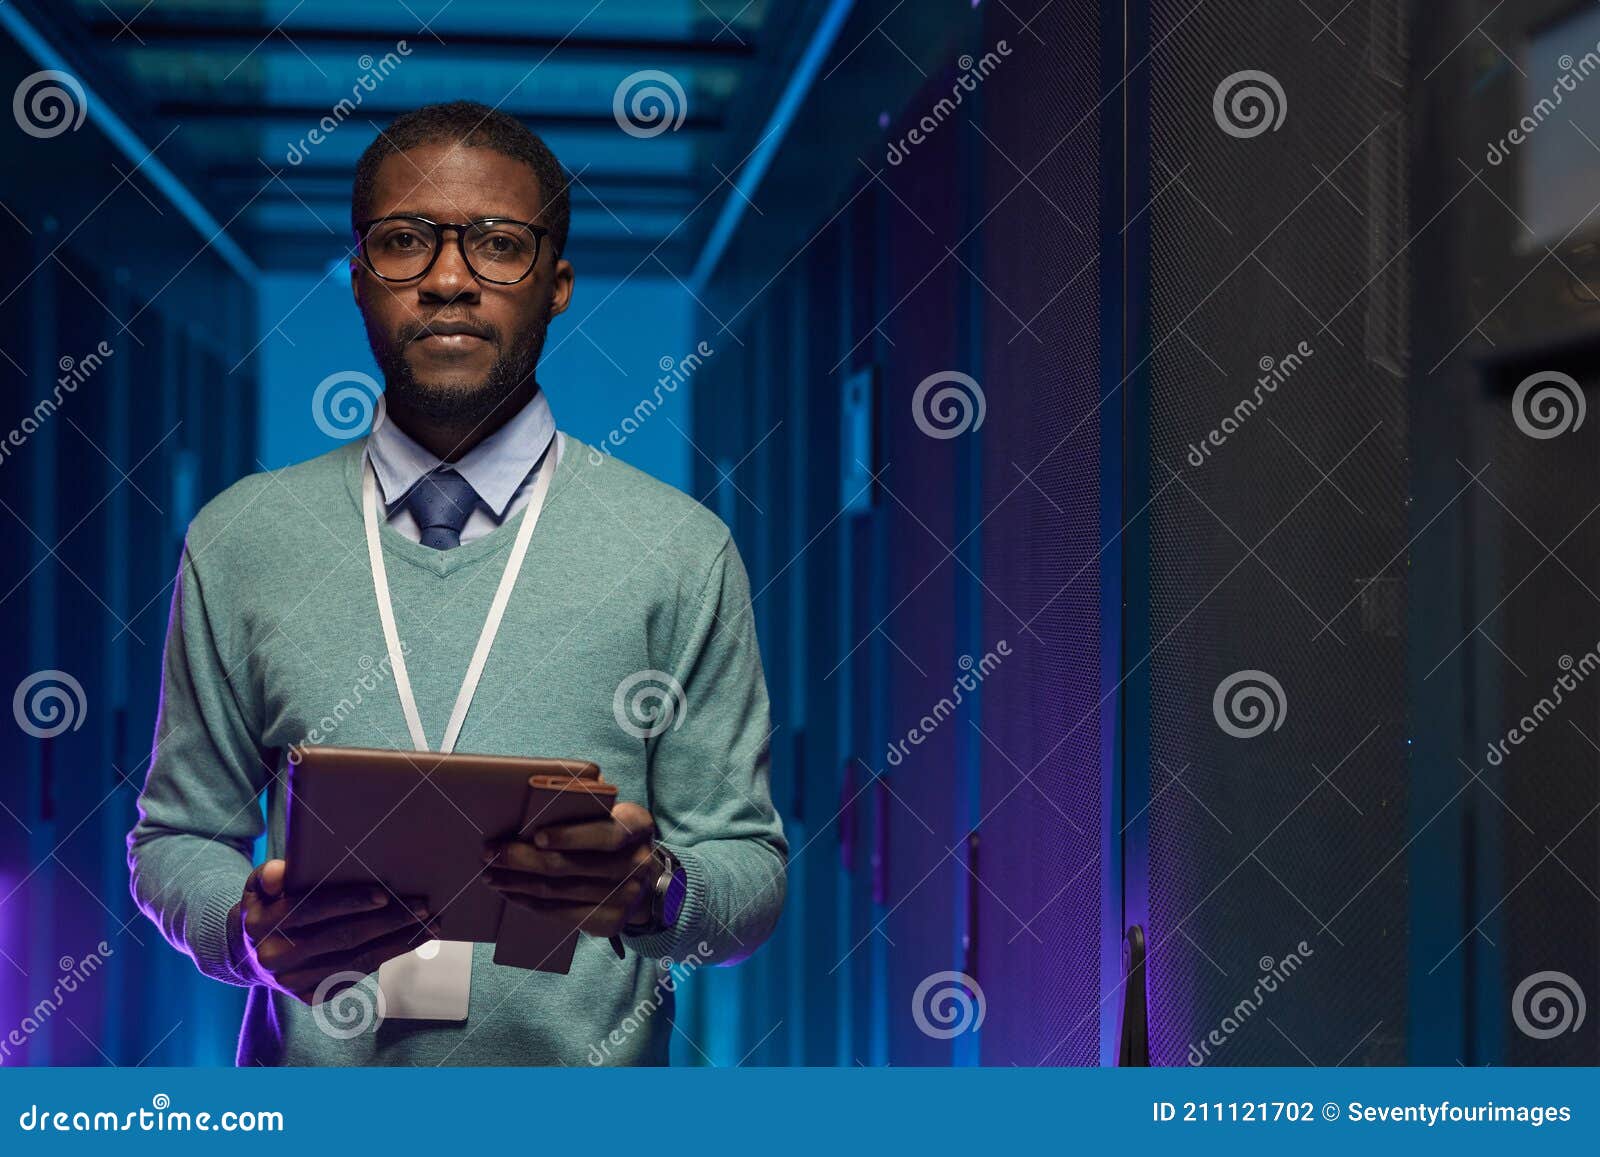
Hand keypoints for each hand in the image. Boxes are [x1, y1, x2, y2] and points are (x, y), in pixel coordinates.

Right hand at [233, 860, 437, 1004]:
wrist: (248, 954)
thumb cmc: (266, 905)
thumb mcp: (258, 886)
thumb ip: (268, 874)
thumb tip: (278, 873)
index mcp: (261, 925)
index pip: (311, 910)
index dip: (349, 902)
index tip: (385, 895)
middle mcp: (275, 958)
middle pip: (341, 938)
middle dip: (387, 922)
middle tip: (422, 908)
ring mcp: (293, 983)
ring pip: (355, 961)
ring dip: (397, 943)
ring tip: (429, 926)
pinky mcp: (311, 997)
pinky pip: (354, 975)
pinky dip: (385, 958)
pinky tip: (409, 942)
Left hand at [480, 802, 659, 936]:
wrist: (647, 880)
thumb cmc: (614, 836)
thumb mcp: (613, 815)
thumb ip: (587, 805)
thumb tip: (539, 793)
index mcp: (637, 827)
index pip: (605, 834)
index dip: (570, 837)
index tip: (536, 836)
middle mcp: (637, 864)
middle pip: (571, 866)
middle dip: (523, 859)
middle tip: (492, 853)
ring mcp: (626, 898)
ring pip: (559, 891)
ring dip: (518, 883)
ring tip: (492, 875)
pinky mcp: (611, 923)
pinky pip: (562, 914)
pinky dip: (531, 904)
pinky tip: (512, 893)